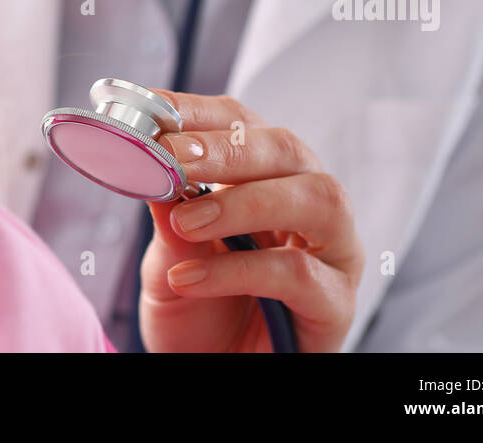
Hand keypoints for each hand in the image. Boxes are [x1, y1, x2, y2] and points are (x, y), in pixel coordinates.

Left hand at [138, 90, 362, 352]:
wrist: (212, 374)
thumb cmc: (199, 315)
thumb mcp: (169, 260)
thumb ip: (167, 215)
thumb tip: (146, 160)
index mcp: (265, 180)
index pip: (242, 123)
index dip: (197, 111)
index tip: (149, 108)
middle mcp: (308, 204)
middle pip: (287, 149)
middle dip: (227, 147)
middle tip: (171, 156)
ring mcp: (332, 252)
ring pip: (316, 198)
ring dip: (245, 201)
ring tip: (187, 221)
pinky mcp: (335, 302)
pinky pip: (297, 274)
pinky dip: (236, 271)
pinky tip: (189, 278)